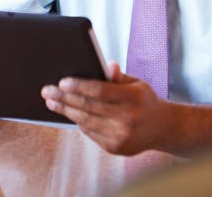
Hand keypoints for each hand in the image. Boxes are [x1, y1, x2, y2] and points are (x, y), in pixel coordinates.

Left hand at [41, 63, 170, 154]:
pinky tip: (68, 112)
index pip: (100, 91)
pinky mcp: (114, 148)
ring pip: (85, 121)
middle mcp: (127, 119)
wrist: (163, 129)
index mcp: (133, 98)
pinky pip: (90, 132)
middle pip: (88, 107)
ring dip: (65, 110)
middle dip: (64, 98)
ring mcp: (120, 136)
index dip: (79, 86)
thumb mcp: (137, 84)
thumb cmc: (145, 101)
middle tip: (47, 91)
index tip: (62, 82)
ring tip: (51, 102)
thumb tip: (107, 64)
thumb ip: (118, 76)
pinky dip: (78, 121)